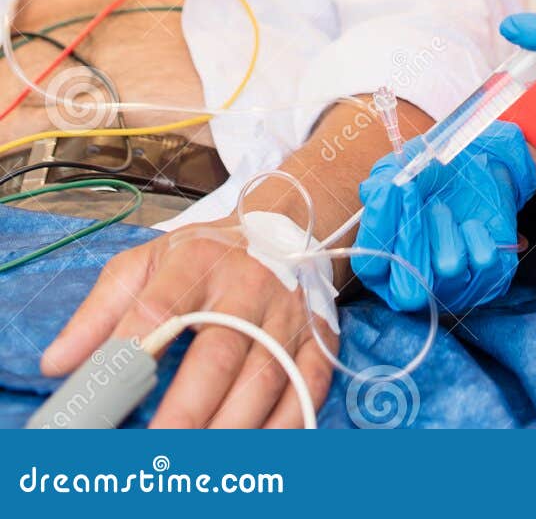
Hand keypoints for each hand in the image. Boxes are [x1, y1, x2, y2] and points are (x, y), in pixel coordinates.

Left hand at [41, 219, 336, 428]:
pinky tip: (254, 454)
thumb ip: (100, 312)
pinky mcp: (318, 337)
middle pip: (219, 352)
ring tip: (199, 465)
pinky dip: (283, 427)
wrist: (282, 228)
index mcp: (196, 262)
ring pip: (264, 377)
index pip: (159, 308)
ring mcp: (287, 313)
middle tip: (160, 450)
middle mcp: (247, 285)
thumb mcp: (146, 263)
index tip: (110, 397)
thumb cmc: (204, 256)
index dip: (133, 352)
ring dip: (231, 428)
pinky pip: (305, 386)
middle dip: (188, 408)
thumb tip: (57, 364)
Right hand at [354, 121, 535, 314]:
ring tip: (445, 207)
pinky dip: (478, 232)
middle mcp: (414, 284)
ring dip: (446, 227)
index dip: (380, 230)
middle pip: (407, 291)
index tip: (393, 190)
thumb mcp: (399, 169)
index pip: (370, 268)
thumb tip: (379, 194)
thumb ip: (382, 183)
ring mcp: (451, 287)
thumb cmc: (430, 174)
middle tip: (420, 199)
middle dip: (414, 241)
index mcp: (382, 263)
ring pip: (448, 267)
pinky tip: (471, 222)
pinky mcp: (487, 279)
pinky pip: (483, 261)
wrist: (477, 166)